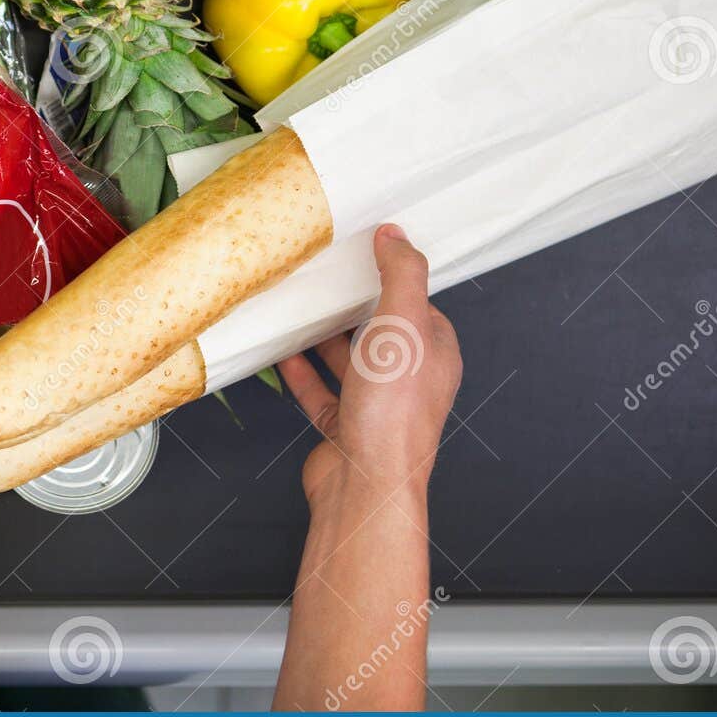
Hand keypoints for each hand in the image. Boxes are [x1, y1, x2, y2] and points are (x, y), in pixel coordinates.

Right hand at [277, 224, 461, 512]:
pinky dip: (301, 371)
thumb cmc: (393, 408)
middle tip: (324, 278)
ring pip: (348, 362)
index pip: (420, 306)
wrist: (365, 482)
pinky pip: (319, 391)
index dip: (396, 280)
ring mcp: (375, 405)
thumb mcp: (404, 324)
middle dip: (354, 308)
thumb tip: (395, 234)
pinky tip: (281, 352)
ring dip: (324, 338)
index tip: (365, 256)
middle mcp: (409, 381)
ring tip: (297, 309)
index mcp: (435, 355)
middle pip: (381, 333)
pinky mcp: (342, 426)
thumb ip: (401, 275)